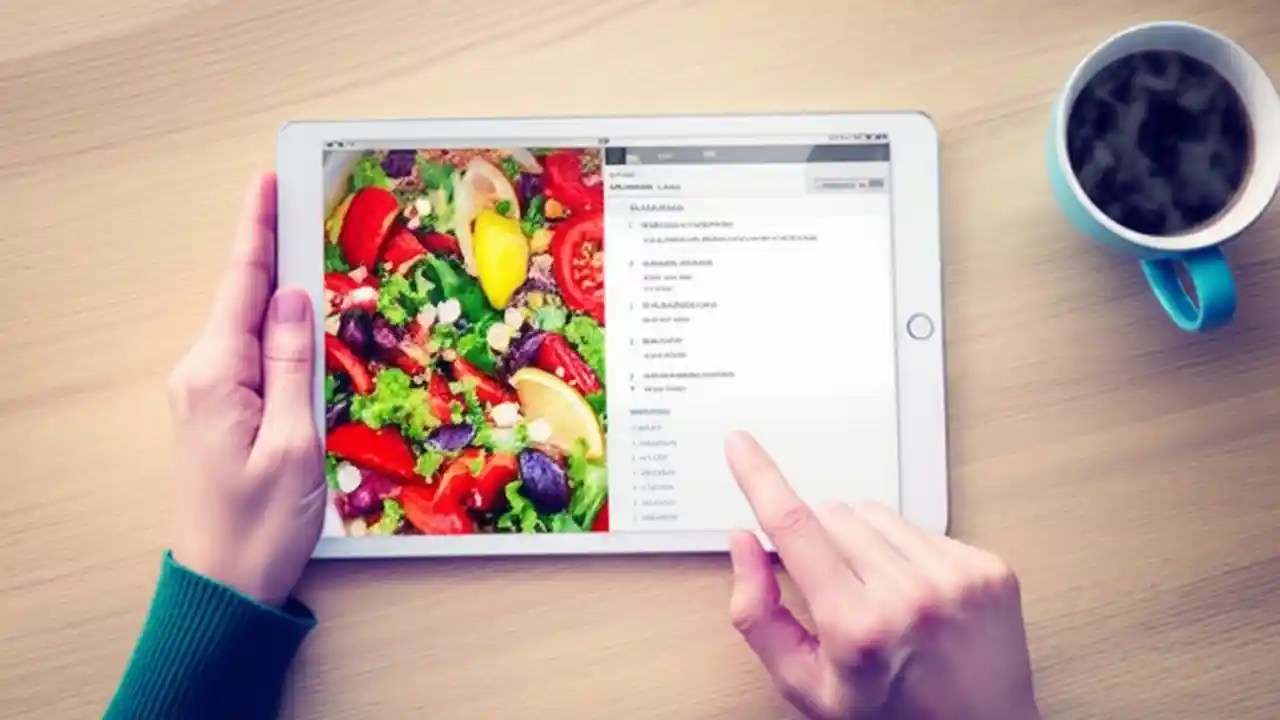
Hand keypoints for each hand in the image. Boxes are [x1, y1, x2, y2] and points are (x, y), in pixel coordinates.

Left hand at [167, 173, 323, 604]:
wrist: (222, 589)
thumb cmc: (260, 527)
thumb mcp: (292, 444)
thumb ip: (291, 363)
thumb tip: (293, 295)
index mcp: (215, 376)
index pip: (241, 285)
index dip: (258, 230)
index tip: (269, 181)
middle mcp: (199, 376)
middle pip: (240, 297)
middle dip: (272, 250)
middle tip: (304, 205)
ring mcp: (202, 395)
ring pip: (244, 326)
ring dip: (275, 290)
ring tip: (310, 253)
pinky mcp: (214, 414)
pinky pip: (247, 355)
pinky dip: (272, 330)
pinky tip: (295, 319)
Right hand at [724, 432, 1039, 719]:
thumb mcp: (806, 687)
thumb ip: (758, 615)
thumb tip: (744, 544)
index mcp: (859, 627)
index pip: (795, 527)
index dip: (759, 477)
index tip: (741, 446)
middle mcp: (912, 595)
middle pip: (833, 514)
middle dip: (817, 539)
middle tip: (831, 590)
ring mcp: (957, 578)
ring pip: (876, 513)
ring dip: (861, 542)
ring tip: (876, 595)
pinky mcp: (986, 568)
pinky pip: (922, 527)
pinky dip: (905, 552)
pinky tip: (913, 596)